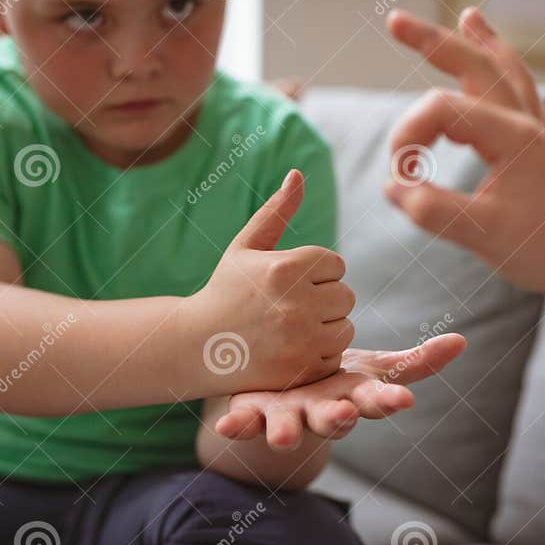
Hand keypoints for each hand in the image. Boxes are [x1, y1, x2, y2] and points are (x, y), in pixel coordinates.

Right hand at [187, 169, 355, 393]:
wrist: (198, 347)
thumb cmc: (225, 291)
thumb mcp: (246, 247)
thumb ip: (276, 210)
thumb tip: (298, 174)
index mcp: (285, 267)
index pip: (336, 264)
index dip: (316, 273)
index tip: (290, 283)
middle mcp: (296, 303)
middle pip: (346, 296)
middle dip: (324, 300)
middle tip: (291, 307)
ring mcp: (300, 340)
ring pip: (345, 327)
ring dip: (326, 327)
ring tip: (292, 328)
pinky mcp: (302, 370)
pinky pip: (335, 355)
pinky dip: (319, 354)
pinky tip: (290, 349)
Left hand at [214, 333, 466, 450]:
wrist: (283, 393)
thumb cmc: (335, 382)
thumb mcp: (373, 371)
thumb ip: (414, 364)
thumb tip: (462, 341)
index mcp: (351, 397)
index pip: (373, 401)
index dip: (385, 402)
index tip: (402, 403)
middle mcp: (320, 411)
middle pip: (332, 419)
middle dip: (337, 420)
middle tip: (342, 416)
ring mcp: (287, 415)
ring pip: (290, 425)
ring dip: (288, 431)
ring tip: (284, 435)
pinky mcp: (254, 413)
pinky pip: (245, 421)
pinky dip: (238, 424)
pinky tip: (228, 423)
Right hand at [383, 8, 544, 307]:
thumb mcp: (482, 235)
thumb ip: (432, 209)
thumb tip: (393, 186)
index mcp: (509, 135)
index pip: (438, 110)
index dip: (406, 139)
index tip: (399, 183)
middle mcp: (523, 122)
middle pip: (473, 63)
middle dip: (431, 41)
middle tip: (393, 21)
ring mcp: (536, 132)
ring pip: (504, 71)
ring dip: (481, 44)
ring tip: (469, 16)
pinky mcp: (540, 149)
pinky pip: (523, 93)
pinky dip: (508, 71)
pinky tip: (503, 68)